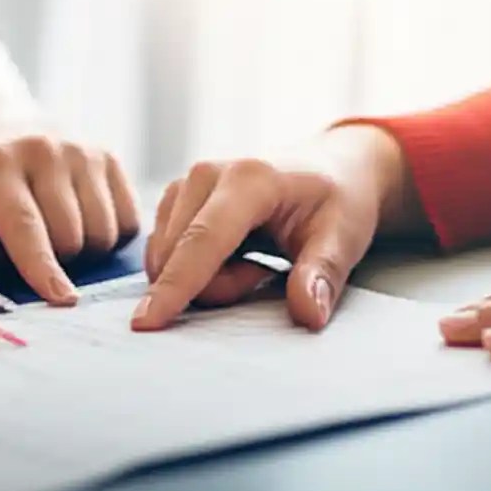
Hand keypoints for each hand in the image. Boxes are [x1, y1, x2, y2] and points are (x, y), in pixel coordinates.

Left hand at [0, 120, 139, 303]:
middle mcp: (42, 149)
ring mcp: (80, 150)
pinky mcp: (108, 156)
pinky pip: (127, 219)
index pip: (25, 226)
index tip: (62, 300)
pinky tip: (85, 225)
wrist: (5, 135)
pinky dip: (112, 234)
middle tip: (36, 255)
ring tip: (58, 240)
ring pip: (103, 231)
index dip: (43, 268)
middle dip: (57, 262)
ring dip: (87, 251)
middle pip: (70, 237)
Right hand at [133, 125, 411, 331]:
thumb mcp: (344, 237)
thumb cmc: (339, 200)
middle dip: (219, 286)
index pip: (202, 241)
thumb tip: (308, 314)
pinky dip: (199, 268)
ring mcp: (186, 184)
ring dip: (210, 278)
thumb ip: (322, 275)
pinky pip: (167, 254)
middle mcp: (206, 174)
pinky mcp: (176, 199)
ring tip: (255, 260)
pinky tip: (234, 254)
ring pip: (169, 260)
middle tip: (266, 272)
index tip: (145, 324)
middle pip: (180, 258)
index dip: (175, 286)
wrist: (333, 167)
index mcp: (248, 179)